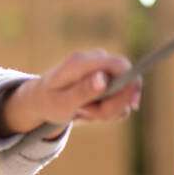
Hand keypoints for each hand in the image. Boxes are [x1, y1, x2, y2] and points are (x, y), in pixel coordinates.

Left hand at [0, 49, 142, 136]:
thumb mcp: (62, 102)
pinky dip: (105, 109)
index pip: (120, 64)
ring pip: (122, 94)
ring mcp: (101, 69)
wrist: (40, 100)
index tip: (132, 105)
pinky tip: (86, 110)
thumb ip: (83, 91)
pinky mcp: (105, 79)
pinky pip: (117, 99)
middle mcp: (95, 60)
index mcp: (81, 62)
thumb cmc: (48, 102)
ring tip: (81, 112)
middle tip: (85, 114)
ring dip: (105, 110)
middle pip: (125, 82)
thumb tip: (103, 77)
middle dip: (112, 105)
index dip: (132, 82)